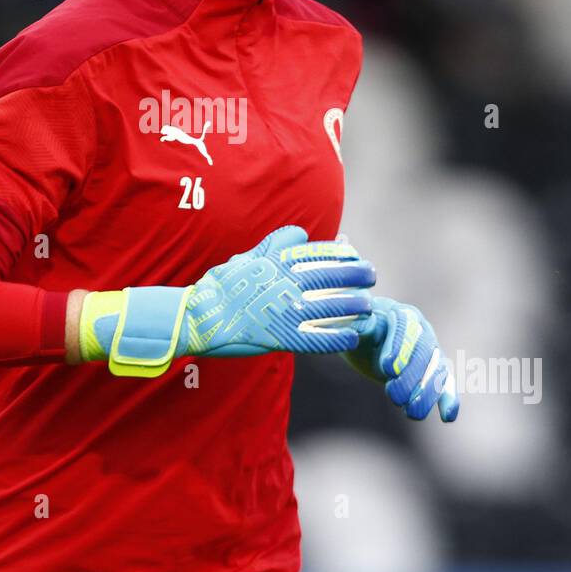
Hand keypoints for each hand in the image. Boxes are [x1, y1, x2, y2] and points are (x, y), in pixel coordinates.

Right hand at [79, 225, 375, 375]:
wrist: (198, 318)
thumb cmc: (222, 287)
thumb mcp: (249, 257)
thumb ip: (277, 244)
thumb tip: (302, 233)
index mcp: (276, 262)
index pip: (318, 254)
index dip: (342, 255)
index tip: (356, 256)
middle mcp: (284, 282)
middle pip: (330, 277)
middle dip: (355, 276)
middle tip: (372, 276)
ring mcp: (283, 310)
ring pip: (329, 306)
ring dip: (353, 306)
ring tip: (368, 306)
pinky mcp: (281, 336)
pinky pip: (318, 337)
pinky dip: (337, 337)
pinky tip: (352, 337)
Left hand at [345, 297, 458, 421]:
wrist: (364, 342)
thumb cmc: (357, 332)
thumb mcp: (354, 329)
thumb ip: (362, 327)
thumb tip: (369, 321)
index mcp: (403, 315)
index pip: (406, 327)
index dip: (399, 347)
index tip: (387, 368)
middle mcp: (423, 331)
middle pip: (424, 351)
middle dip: (411, 375)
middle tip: (394, 396)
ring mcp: (432, 352)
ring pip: (436, 371)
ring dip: (427, 393)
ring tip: (412, 413)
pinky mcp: (435, 372)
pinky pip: (446, 384)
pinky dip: (449, 399)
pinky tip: (448, 416)